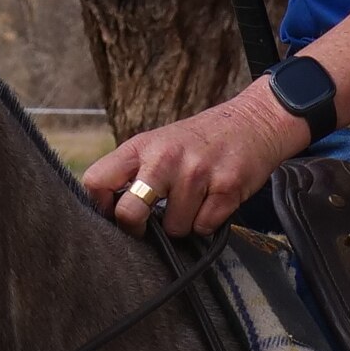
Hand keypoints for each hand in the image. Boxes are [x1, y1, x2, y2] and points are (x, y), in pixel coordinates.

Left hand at [81, 77, 311, 235]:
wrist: (253, 122)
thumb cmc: (199, 140)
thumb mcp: (158, 144)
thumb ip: (133, 172)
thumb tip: (110, 212)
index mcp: (141, 147)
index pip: (97, 180)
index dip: (100, 206)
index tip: (114, 213)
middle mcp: (165, 158)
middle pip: (129, 213)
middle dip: (138, 228)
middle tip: (149, 224)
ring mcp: (196, 172)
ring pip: (174, 227)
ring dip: (184, 223)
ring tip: (195, 200)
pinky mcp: (226, 186)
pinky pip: (204, 227)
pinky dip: (208, 222)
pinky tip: (214, 200)